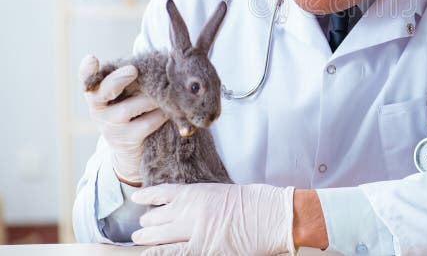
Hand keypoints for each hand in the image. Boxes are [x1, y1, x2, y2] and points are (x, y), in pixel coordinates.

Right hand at [80, 54, 166, 183]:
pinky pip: (148, 122)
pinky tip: (168, 111)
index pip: (87, 80)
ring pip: (130, 108)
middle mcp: (99, 110)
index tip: (92, 59)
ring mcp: (111, 127)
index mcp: (97, 95)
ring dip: (150, 99)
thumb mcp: (127, 96)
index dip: (87, 70)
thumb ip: (132, 80)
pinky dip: (160, 114)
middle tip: (133, 70)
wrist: (130, 151)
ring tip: (163, 94)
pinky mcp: (127, 139)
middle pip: (104, 92)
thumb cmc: (132, 113)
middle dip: (118, 79)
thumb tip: (155, 62)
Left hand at [131, 183, 294, 255]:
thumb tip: (189, 211)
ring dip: (147, 237)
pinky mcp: (203, 249)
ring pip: (160, 235)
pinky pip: (174, 253)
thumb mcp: (225, 193)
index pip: (164, 193)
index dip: (148, 196)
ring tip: (139, 238)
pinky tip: (148, 255)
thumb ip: (203, 202)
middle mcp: (191, 211)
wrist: (272, 215)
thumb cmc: (256, 202)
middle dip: (148, 222)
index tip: (138, 197)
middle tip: (142, 226)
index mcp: (198, 193)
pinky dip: (159, 254)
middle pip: (158, 216)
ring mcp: (195, 232)